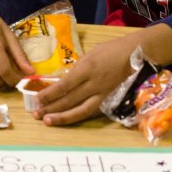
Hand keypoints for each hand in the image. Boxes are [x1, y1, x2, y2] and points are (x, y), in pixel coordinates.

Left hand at [35, 23, 171, 126]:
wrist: (135, 54)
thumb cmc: (110, 50)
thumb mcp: (90, 54)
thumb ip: (76, 68)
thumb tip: (60, 80)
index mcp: (88, 68)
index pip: (65, 84)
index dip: (50, 94)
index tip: (37, 98)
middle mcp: (93, 83)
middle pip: (69, 99)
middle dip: (51, 107)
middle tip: (36, 113)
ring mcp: (101, 93)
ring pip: (79, 109)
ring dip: (62, 117)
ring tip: (47, 121)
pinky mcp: (107, 98)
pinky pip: (90, 110)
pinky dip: (76, 116)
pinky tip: (65, 119)